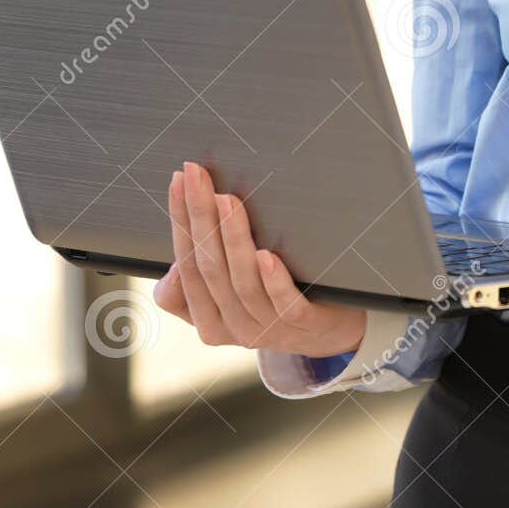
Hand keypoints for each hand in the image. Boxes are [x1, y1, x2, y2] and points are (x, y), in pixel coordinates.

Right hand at [152, 161, 365, 357]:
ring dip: (233, 239)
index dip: (180, 223)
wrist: (333, 331)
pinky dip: (273, 280)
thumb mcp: (231, 295)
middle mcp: (235, 327)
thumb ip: (197, 283)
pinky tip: (266, 255)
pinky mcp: (304, 326)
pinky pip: (285, 306)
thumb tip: (174, 265)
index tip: (179, 181)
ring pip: (243, 283)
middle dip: (199, 217)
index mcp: (209, 320)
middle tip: (195, 176)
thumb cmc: (275, 299)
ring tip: (226, 200)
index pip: (187, 266)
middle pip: (209, 269)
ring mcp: (270, 329)